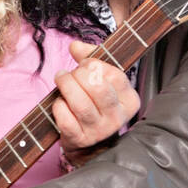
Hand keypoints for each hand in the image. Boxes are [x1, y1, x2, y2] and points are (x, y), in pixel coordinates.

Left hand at [53, 40, 140, 162]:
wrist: (88, 141)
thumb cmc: (94, 104)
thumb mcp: (100, 80)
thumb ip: (90, 58)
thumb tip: (75, 46)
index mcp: (129, 100)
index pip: (115, 76)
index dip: (95, 65)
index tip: (84, 64)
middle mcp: (118, 117)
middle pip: (98, 89)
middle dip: (78, 75)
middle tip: (68, 74)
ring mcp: (99, 130)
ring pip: (80, 104)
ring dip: (66, 86)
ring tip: (60, 79)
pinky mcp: (81, 139)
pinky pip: (66, 120)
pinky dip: (58, 106)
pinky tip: (59, 102)